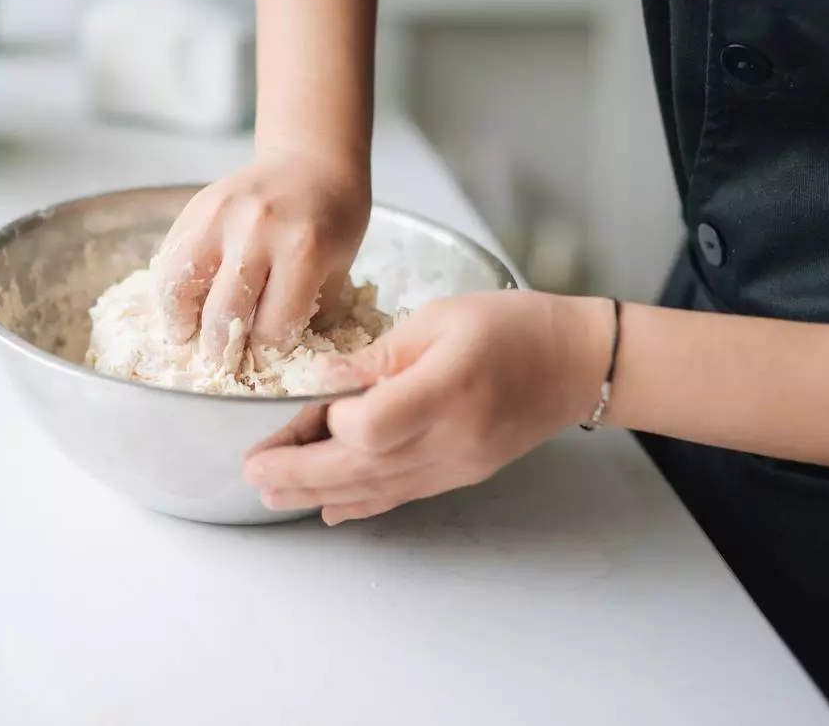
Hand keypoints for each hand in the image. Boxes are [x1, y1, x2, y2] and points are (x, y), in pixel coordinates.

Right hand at [153, 148, 370, 360]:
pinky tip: (182, 301)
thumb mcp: (338, 270)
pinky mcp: (196, 207)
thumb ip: (306, 312)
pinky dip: (170, 288)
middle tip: (222, 359)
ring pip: (179, 287)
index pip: (271, 328)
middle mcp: (257, 232)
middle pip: (223, 316)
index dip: (267, 350)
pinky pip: (168, 260)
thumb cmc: (333, 219)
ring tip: (187, 333)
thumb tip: (269, 357)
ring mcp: (220, 216)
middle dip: (221, 349)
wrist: (312, 160)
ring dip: (180, 321)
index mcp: (302, 251)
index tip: (264, 354)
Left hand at [243, 290, 613, 523]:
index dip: (331, 421)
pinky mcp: (458, 475)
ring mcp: (455, 466)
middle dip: (299, 472)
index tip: (312, 402)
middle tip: (253, 470)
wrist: (575, 363)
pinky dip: (359, 504)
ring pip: (374, 490)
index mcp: (445, 389)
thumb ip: (379, 353)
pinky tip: (326, 510)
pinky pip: (400, 496)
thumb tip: (321, 379)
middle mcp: (449, 440)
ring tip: (270, 493)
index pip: (372, 426)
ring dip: (316, 494)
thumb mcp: (440, 318)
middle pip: (361, 468)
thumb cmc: (509, 326)